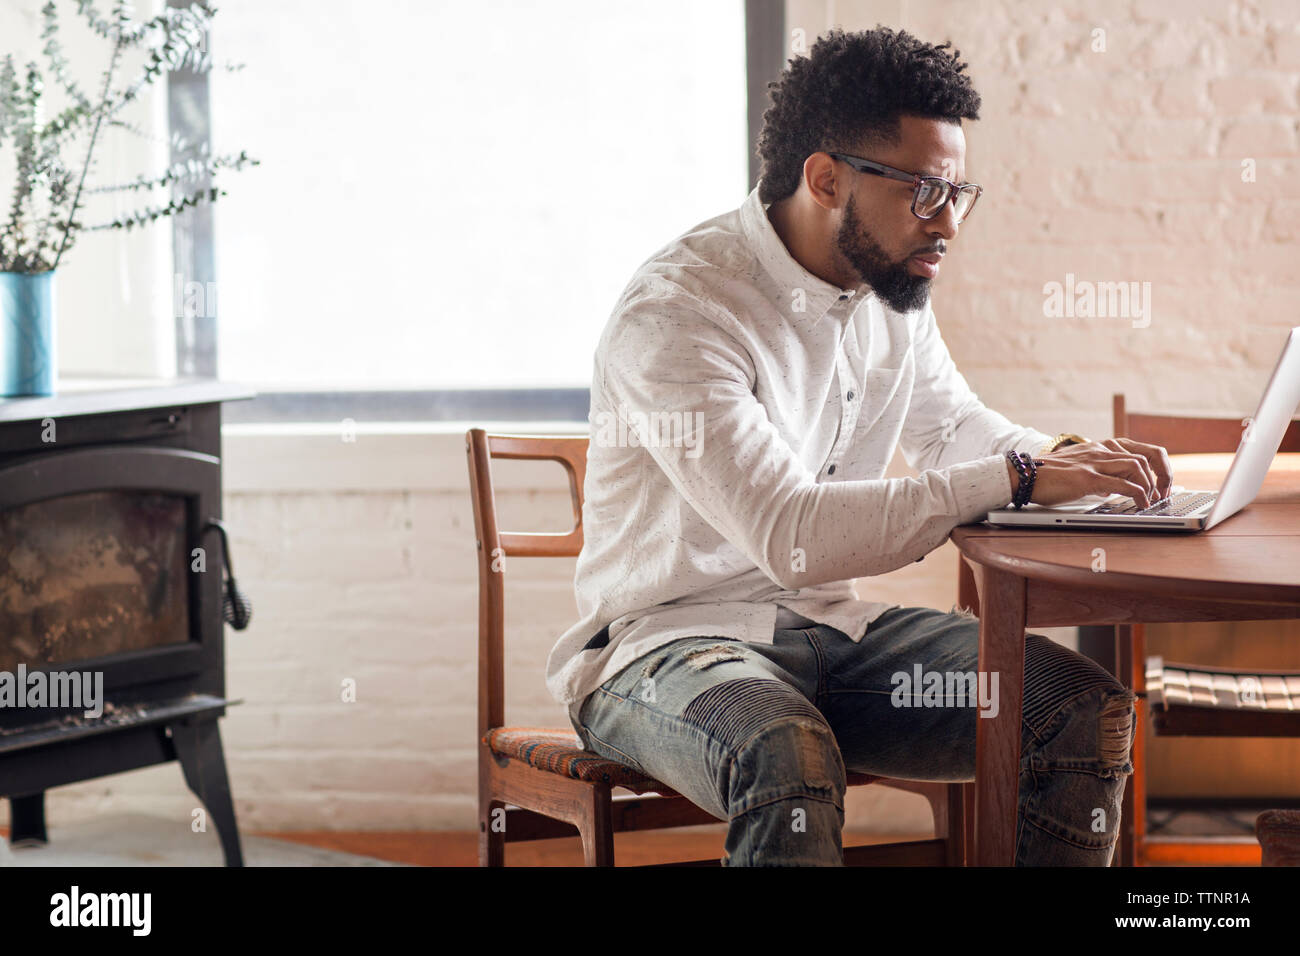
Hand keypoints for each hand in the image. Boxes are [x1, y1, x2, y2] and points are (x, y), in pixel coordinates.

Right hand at [1026, 438, 1173, 508]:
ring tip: (1150, 502)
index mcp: (1100, 446)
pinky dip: (1138, 494)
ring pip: (1138, 467)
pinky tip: (1141, 504)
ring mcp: (1095, 462)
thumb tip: (1113, 489)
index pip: (1141, 449)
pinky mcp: (1088, 478)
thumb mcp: (1079, 469)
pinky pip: (1123, 484)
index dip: (1158, 467)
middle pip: (1147, 456)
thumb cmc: (1047, 475)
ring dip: (1151, 486)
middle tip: (1162, 495)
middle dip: (1162, 477)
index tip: (1161, 484)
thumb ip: (1098, 473)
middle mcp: (1101, 449)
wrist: (1024, 475)